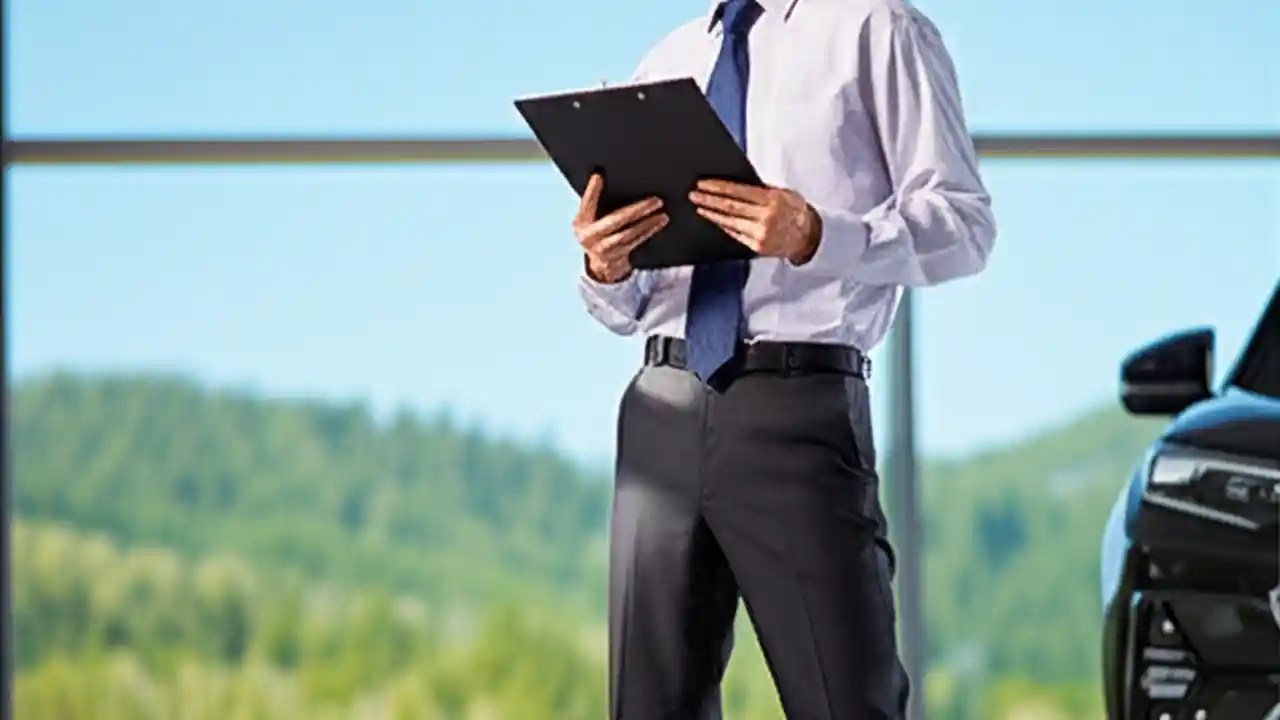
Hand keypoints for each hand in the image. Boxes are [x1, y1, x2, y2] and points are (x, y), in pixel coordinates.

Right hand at [574, 174, 668, 282]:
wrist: (601, 263)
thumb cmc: (598, 231)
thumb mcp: (590, 218)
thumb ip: (595, 202)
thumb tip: (602, 176)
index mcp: (581, 222)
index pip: (586, 204)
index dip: (591, 191)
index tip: (598, 176)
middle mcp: (589, 236)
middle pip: (614, 221)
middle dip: (636, 210)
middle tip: (655, 201)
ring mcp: (602, 248)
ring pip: (628, 234)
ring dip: (647, 223)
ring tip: (662, 214)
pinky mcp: (616, 256)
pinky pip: (635, 242)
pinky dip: (648, 232)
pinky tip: (658, 224)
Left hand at [689, 179, 821, 264]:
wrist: (808, 237)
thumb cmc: (794, 211)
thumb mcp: (784, 193)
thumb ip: (762, 189)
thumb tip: (734, 183)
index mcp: (772, 200)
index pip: (738, 192)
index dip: (718, 187)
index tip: (703, 183)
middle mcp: (765, 218)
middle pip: (730, 207)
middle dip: (709, 200)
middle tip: (693, 195)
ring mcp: (760, 234)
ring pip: (729, 222)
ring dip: (711, 214)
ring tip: (699, 206)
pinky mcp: (756, 247)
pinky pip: (734, 234)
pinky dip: (722, 225)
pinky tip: (713, 219)